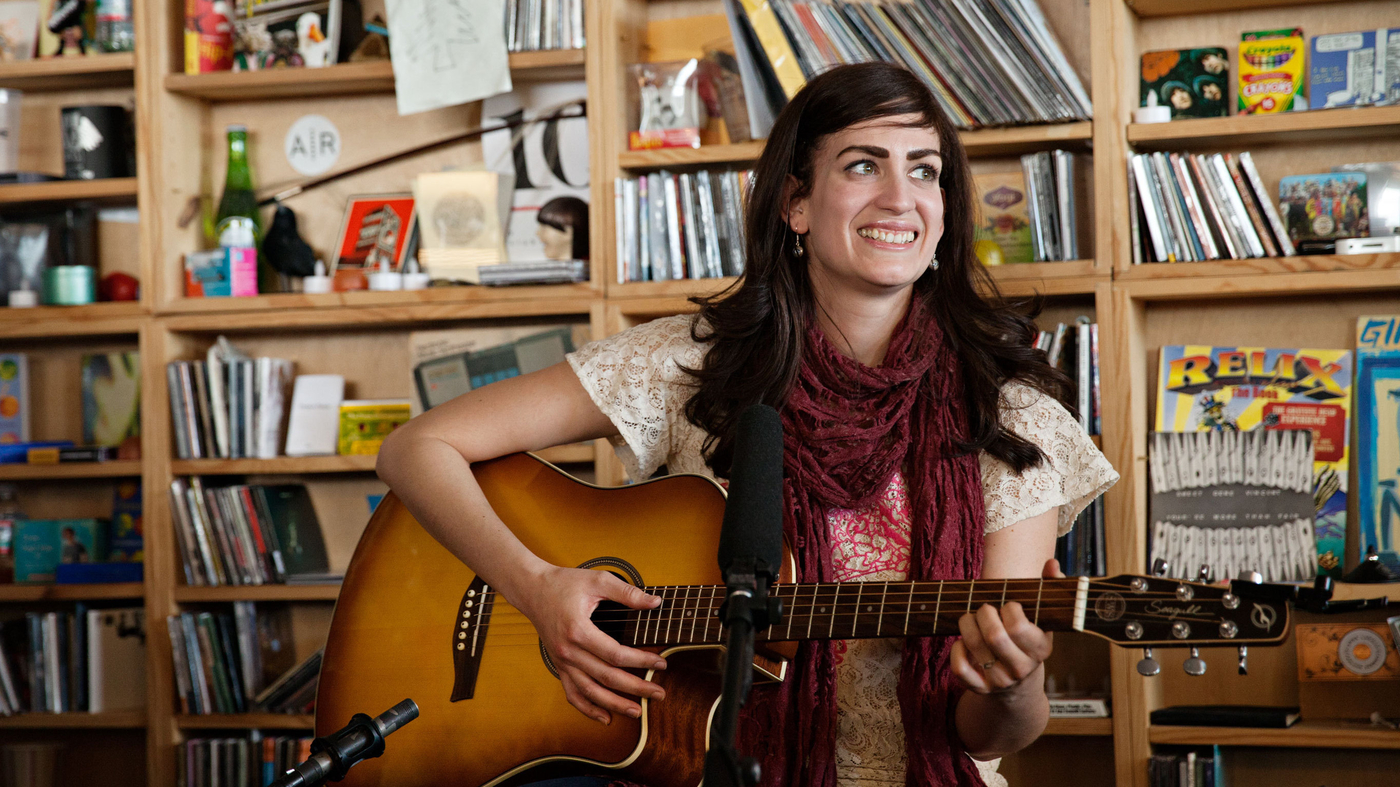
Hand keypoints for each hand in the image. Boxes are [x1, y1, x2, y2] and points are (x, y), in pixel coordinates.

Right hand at [514, 565, 667, 723]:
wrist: (532, 590)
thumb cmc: (565, 584)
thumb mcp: (597, 580)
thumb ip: (626, 592)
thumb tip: (654, 602)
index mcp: (579, 630)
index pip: (616, 654)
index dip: (641, 661)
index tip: (661, 663)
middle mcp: (568, 651)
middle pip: (606, 677)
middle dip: (636, 688)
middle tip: (659, 693)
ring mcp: (562, 662)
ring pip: (590, 692)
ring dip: (615, 705)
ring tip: (637, 711)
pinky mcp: (559, 666)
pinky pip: (573, 694)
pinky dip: (588, 709)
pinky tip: (606, 718)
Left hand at [950, 558, 1062, 695]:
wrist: (1020, 686)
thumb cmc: (1028, 640)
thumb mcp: (1042, 618)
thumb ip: (1049, 587)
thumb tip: (1052, 564)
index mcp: (1040, 649)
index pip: (1019, 627)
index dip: (1008, 609)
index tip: (1008, 605)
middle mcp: (1021, 668)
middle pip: (994, 636)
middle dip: (983, 613)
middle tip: (984, 609)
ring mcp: (1000, 680)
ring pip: (973, 647)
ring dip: (966, 624)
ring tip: (971, 618)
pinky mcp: (980, 688)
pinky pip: (959, 668)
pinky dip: (956, 650)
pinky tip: (962, 642)